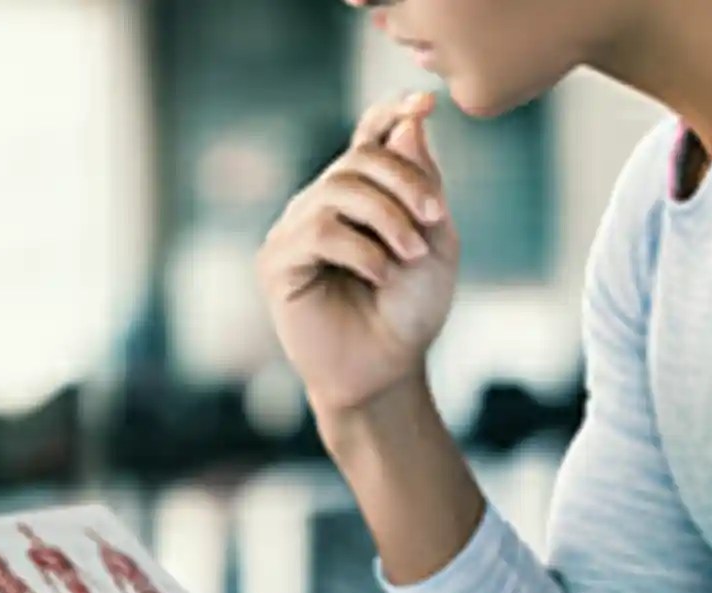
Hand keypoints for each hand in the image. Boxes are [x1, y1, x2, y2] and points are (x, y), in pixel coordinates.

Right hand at [256, 91, 459, 414]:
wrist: (387, 370)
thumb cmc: (409, 310)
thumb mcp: (433, 237)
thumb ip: (421, 182)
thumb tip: (407, 122)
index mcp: (359, 197)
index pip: (366, 139)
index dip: (389, 114)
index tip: (425, 103)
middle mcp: (320, 205)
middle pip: (357, 159)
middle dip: (404, 180)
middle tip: (434, 216)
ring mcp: (294, 231)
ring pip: (337, 190)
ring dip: (386, 218)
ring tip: (411, 256)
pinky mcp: (277, 262)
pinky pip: (318, 232)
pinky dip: (360, 250)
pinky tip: (380, 276)